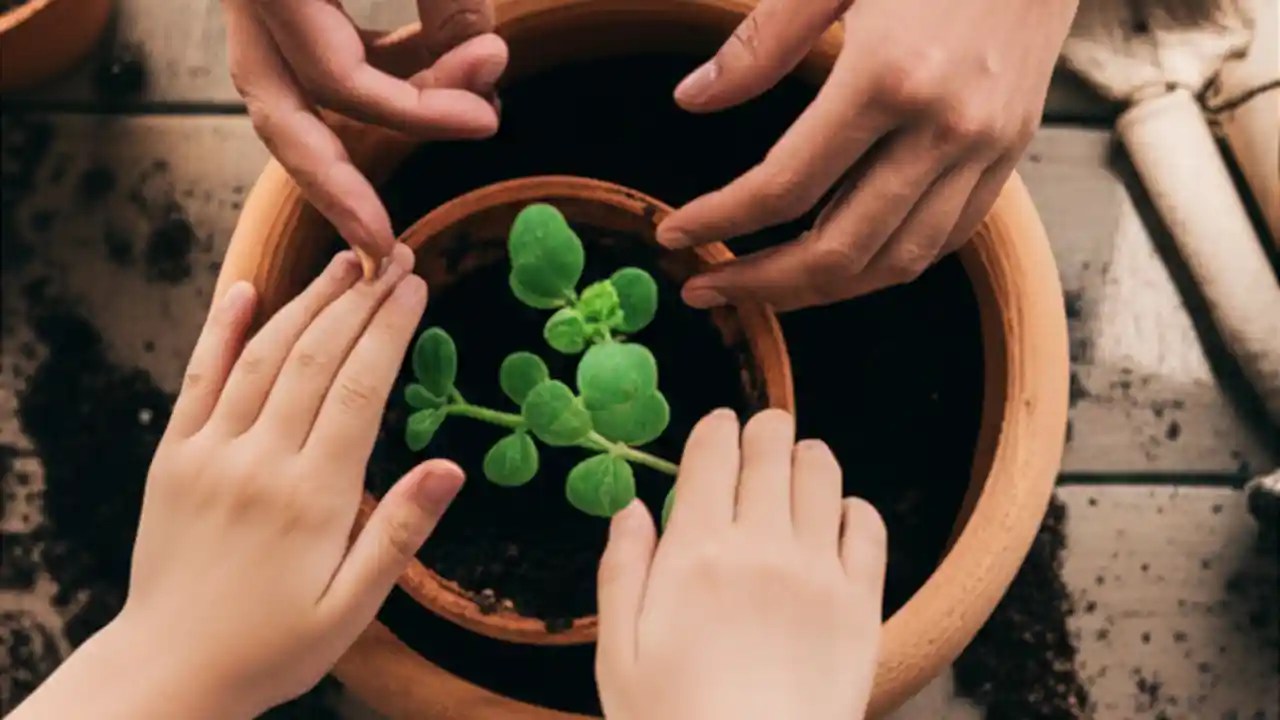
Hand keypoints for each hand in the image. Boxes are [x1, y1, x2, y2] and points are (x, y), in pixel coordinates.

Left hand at [13, 246, 462, 719]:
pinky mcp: (173, 458)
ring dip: (307, 302)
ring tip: (343, 263)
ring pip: (262, 356)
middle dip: (360, 299)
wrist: (170, 671)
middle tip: (392, 255)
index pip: (361, 387)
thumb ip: (400, 533)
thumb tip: (451, 468)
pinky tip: (246, 290)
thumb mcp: (353, 606)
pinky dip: (221, 329)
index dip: (391, 327)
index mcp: (313, 496)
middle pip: (316, 357)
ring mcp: (210, 454)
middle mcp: (260, 461)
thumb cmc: (273, 646)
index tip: (416, 284)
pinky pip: (197, 379)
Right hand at [223, 0, 503, 266]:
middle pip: (281, 118)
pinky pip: (320, 48)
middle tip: (384, 250)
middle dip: (336, 191)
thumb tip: (489, 63)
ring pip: (299, 87)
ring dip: (384, 115)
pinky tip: (440, 74)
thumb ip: (451, 0)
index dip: (417, 111)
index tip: (485, 121)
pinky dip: (379, 72)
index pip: (337, 80)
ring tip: (469, 113)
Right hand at [596, 409, 886, 719]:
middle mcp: (761, 547)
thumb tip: (630, 507)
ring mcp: (818, 572)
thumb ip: (622, 572)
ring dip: (807, 458)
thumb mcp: (619, 655)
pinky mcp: (862, 602)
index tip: (718, 425)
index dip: (715, 429)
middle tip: (760, 436)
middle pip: (770, 451)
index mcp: (695, 553)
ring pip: (822, 475)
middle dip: (763, 431)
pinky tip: (839, 516)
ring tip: (798, 465)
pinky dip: (853, 508)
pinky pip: (868, 528)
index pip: (711, 456)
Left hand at [659, 0, 1077, 309]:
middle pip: (839, 248)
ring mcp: (985, 150)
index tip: (675, 233)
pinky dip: (886, 265)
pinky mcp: (1010, 156)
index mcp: (888, 77)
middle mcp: (943, 128)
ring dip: (821, 292)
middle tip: (705, 289)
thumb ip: (760, 42)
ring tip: (763, 289)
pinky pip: (944, 241)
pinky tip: (840, 263)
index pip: (785, 185)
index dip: (720, 219)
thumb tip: (691, 99)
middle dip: (760, 283)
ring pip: (895, 263)